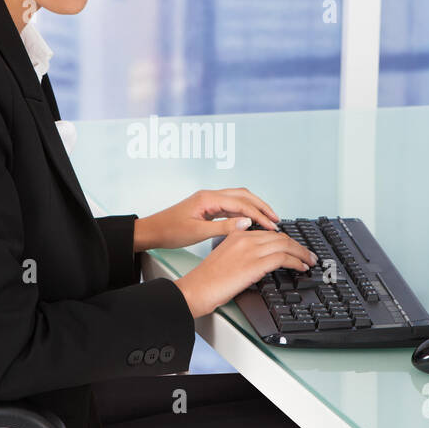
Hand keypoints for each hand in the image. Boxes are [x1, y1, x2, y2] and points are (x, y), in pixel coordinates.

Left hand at [134, 188, 281, 251]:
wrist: (152, 231)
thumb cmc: (169, 231)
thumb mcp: (198, 232)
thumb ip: (224, 227)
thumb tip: (247, 222)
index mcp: (208, 198)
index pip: (241, 203)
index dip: (259, 215)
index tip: (271, 225)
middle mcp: (210, 195)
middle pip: (244, 195)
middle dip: (262, 206)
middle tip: (276, 219)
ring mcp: (209, 200)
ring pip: (239, 198)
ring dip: (254, 207)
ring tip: (268, 219)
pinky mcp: (208, 207)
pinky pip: (231, 205)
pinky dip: (244, 211)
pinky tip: (251, 220)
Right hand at [172, 223, 317, 318]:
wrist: (196, 289)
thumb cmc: (207, 280)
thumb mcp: (226, 258)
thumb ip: (243, 254)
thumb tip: (263, 262)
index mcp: (236, 234)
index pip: (269, 233)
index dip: (286, 240)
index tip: (295, 248)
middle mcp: (244, 238)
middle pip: (280, 236)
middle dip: (298, 246)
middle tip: (308, 255)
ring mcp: (250, 250)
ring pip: (285, 244)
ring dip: (301, 253)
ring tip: (309, 261)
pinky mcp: (254, 263)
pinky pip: (283, 258)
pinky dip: (296, 261)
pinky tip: (301, 267)